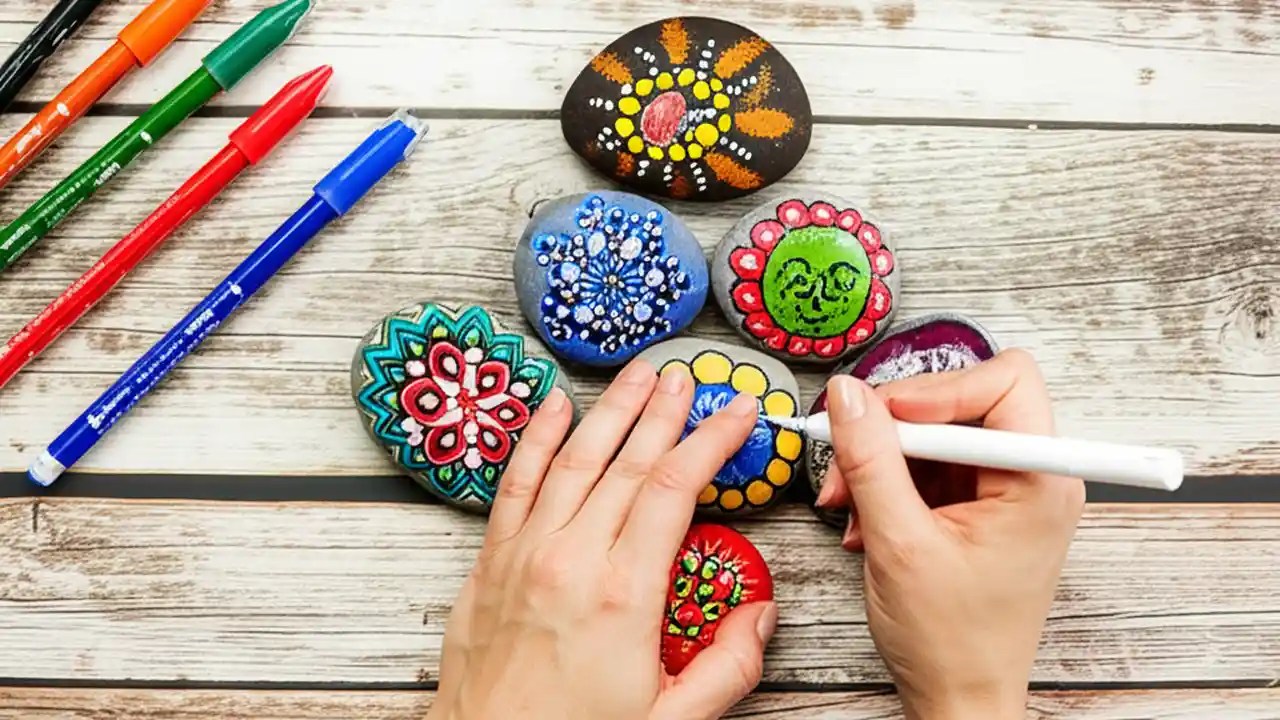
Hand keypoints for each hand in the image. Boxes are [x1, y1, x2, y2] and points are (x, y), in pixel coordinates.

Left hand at [428, 360, 778, 719]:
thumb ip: (727, 667)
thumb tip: (760, 615)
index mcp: (624, 594)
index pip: (676, 489)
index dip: (711, 441)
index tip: (737, 413)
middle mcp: (573, 560)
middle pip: (629, 463)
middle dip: (664, 412)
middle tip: (688, 378)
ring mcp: (526, 554)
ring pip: (575, 460)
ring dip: (611, 411)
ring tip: (638, 375)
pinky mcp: (491, 561)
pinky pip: (516, 483)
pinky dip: (535, 439)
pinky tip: (554, 408)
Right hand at [816, 349, 1084, 719]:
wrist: (958, 700)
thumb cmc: (951, 643)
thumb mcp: (898, 544)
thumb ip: (870, 461)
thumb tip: (848, 395)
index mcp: (1038, 480)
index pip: (1004, 381)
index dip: (939, 388)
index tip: (886, 414)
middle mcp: (1030, 476)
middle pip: (960, 401)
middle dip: (895, 427)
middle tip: (848, 458)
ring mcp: (1002, 491)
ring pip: (932, 432)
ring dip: (880, 461)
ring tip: (846, 503)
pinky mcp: (976, 506)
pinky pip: (924, 465)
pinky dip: (885, 484)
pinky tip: (863, 520)